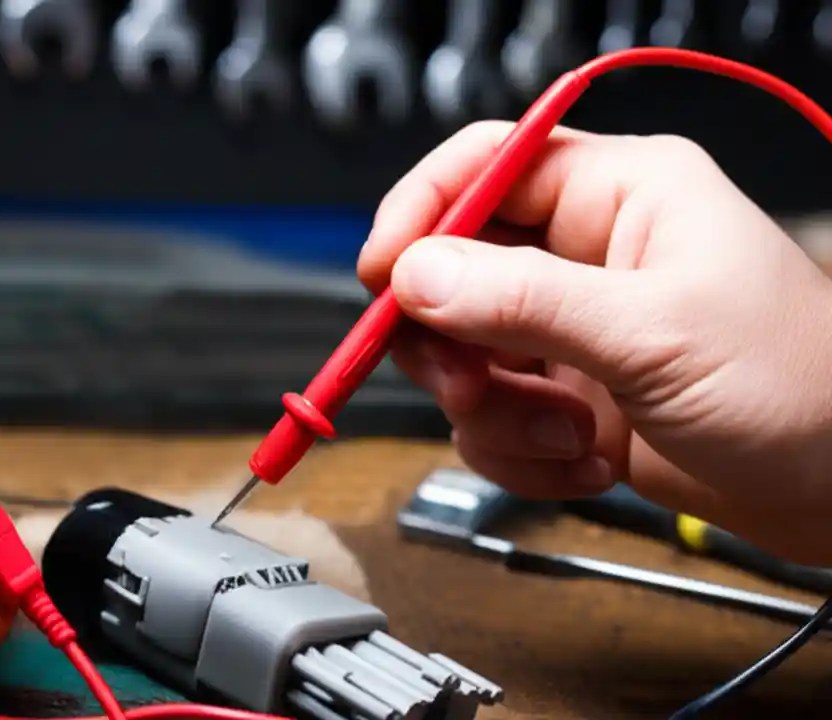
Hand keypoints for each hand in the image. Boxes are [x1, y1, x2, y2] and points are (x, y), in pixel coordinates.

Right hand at [361, 121, 831, 563]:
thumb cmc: (799, 389)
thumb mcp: (653, 333)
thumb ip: (524, 300)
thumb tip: (418, 273)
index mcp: (619, 195)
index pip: (485, 165)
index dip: (422, 211)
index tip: (382, 273)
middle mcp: (585, 254)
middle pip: (452, 271)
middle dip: (450, 341)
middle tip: (466, 382)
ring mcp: (571, 329)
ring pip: (463, 356)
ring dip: (496, 412)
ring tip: (565, 434)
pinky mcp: (565, 396)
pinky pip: (491, 417)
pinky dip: (521, 452)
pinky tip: (585, 460)